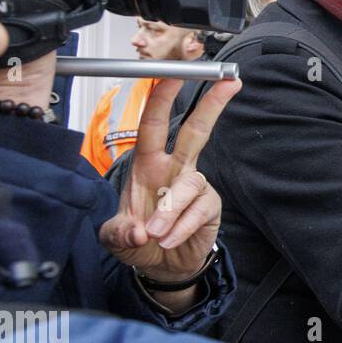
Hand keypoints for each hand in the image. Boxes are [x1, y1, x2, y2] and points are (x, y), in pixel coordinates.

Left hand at [98, 76, 240, 306]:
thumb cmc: (139, 239)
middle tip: (226, 83)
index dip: (162, 100)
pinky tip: (170, 240)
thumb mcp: (115, 237)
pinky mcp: (208, 206)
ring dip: (170, 210)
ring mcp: (194, 187)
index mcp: (148, 165)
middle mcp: (174, 169)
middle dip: (211, 105)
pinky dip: (180, 228)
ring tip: (156, 234)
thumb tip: (138, 230)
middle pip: (196, 130)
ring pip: (190, 183)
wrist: (161, 265)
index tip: (171, 76)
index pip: (155, 125)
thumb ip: (119, 232)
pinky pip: (197, 211)